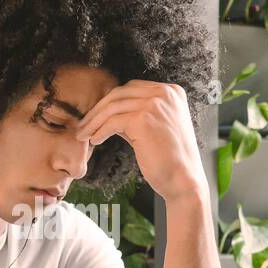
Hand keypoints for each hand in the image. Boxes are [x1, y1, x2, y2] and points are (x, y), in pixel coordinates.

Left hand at [74, 80, 207, 204]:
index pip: (131, 88)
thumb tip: (107, 112)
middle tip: (84, 125)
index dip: (110, 101)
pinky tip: (95, 140)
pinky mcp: (144, 119)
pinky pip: (112, 122)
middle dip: (98, 110)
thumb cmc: (170, 159)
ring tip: (84, 135)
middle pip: (119, 94)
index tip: (96, 116)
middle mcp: (165, 93)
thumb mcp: (155, 128)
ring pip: (113, 107)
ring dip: (94, 122)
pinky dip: (100, 131)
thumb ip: (136, 115)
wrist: (183, 180)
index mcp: (171, 91)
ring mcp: (155, 104)